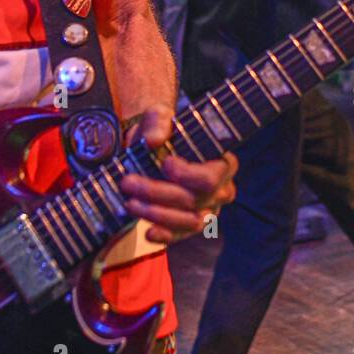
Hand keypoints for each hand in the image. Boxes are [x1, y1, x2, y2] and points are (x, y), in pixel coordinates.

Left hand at [119, 105, 237, 244]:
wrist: (153, 148)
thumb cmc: (164, 131)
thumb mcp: (160, 117)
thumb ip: (158, 122)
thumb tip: (154, 140)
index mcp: (224, 163)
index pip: (211, 177)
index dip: (188, 175)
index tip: (165, 163)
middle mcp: (222, 191)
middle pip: (195, 201)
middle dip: (159, 193)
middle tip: (128, 183)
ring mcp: (208, 211)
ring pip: (189, 222)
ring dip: (157, 214)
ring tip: (130, 203)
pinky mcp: (190, 225)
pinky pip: (181, 236)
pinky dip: (164, 236)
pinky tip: (147, 232)